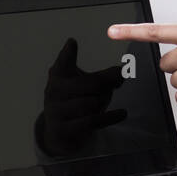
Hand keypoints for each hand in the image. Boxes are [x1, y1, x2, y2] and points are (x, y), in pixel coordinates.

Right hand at [38, 37, 126, 154]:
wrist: (61, 134)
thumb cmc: (76, 102)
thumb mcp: (85, 85)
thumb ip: (101, 77)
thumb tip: (122, 72)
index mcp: (58, 77)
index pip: (62, 63)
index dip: (67, 54)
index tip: (72, 42)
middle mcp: (54, 92)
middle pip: (89, 83)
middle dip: (108, 80)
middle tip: (121, 77)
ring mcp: (56, 111)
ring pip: (91, 103)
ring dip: (104, 100)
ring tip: (109, 97)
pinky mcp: (63, 129)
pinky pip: (92, 121)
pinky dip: (110, 117)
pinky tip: (123, 113)